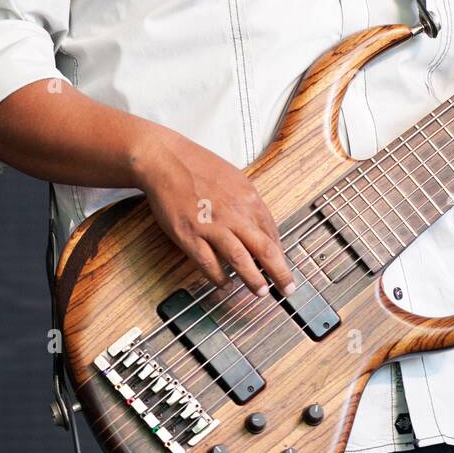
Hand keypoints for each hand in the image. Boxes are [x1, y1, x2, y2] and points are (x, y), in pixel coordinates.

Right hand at [130, 127, 297, 298]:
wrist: (166, 160)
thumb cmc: (197, 165)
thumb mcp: (234, 178)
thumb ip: (248, 202)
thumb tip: (261, 224)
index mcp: (248, 198)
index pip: (272, 232)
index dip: (281, 253)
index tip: (283, 265)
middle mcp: (234, 214)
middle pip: (265, 249)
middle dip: (279, 273)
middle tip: (287, 288)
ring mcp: (212, 226)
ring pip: (240, 259)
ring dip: (253, 279)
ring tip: (261, 292)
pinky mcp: (190, 236)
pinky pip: (209, 263)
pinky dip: (219, 277)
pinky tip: (225, 284)